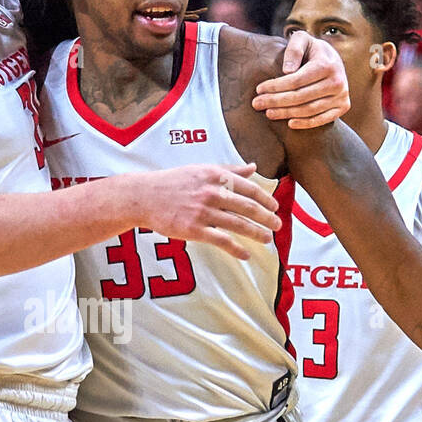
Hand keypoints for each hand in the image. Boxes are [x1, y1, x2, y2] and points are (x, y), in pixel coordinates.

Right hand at [133, 162, 281, 260]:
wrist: (144, 196)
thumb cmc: (173, 182)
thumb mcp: (202, 170)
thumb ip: (230, 170)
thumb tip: (253, 167)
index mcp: (215, 176)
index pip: (249, 188)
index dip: (266, 199)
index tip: (275, 208)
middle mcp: (211, 192)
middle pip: (248, 207)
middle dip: (267, 218)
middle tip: (278, 226)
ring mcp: (203, 212)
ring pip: (238, 224)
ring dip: (257, 233)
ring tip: (267, 239)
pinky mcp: (194, 229)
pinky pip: (221, 240)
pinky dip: (236, 249)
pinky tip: (246, 254)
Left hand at [252, 31, 350, 128]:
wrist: (332, 59)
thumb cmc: (311, 50)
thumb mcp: (302, 40)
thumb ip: (294, 49)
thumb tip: (287, 71)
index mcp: (327, 65)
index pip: (296, 81)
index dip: (275, 86)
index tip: (258, 89)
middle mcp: (338, 81)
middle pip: (300, 97)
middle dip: (276, 101)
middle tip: (257, 104)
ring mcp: (342, 96)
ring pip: (309, 110)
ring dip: (286, 113)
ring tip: (268, 113)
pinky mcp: (343, 107)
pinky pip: (322, 119)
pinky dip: (306, 123)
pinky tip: (289, 123)